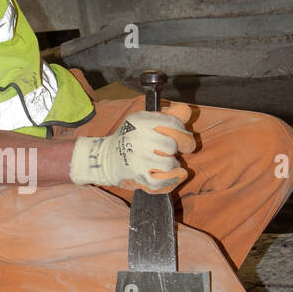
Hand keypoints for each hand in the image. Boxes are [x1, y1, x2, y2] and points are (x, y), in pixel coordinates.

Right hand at [70, 105, 194, 191]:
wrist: (105, 158)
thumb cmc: (130, 138)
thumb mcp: (144, 120)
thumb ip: (167, 115)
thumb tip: (187, 111)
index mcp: (140, 121)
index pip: (172, 123)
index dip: (182, 131)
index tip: (181, 136)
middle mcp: (137, 137)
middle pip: (172, 144)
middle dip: (176, 148)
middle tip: (170, 150)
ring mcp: (136, 158)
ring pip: (169, 163)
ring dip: (172, 164)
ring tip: (165, 161)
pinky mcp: (137, 175)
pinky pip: (161, 181)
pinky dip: (172, 179)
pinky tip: (175, 174)